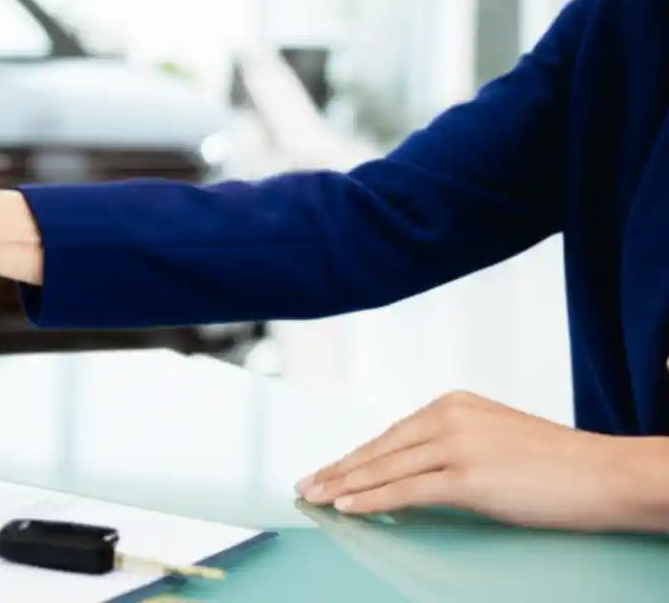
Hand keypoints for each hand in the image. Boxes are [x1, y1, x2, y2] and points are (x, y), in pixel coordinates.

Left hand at [296, 391, 665, 531]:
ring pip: (385, 467)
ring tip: (314, 497)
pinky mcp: (467, 476)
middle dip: (337, 469)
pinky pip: (406, 490)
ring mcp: (457, 445)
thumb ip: (453, 446)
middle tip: (305, 484)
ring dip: (343, 484)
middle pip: (379, 448)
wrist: (606, 472)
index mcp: (454, 403)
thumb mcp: (495, 440)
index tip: (327, 469)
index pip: (390, 434)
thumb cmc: (558, 464)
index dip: (354, 455)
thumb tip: (415, 470)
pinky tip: (348, 507)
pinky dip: (372, 500)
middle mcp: (449, 416)